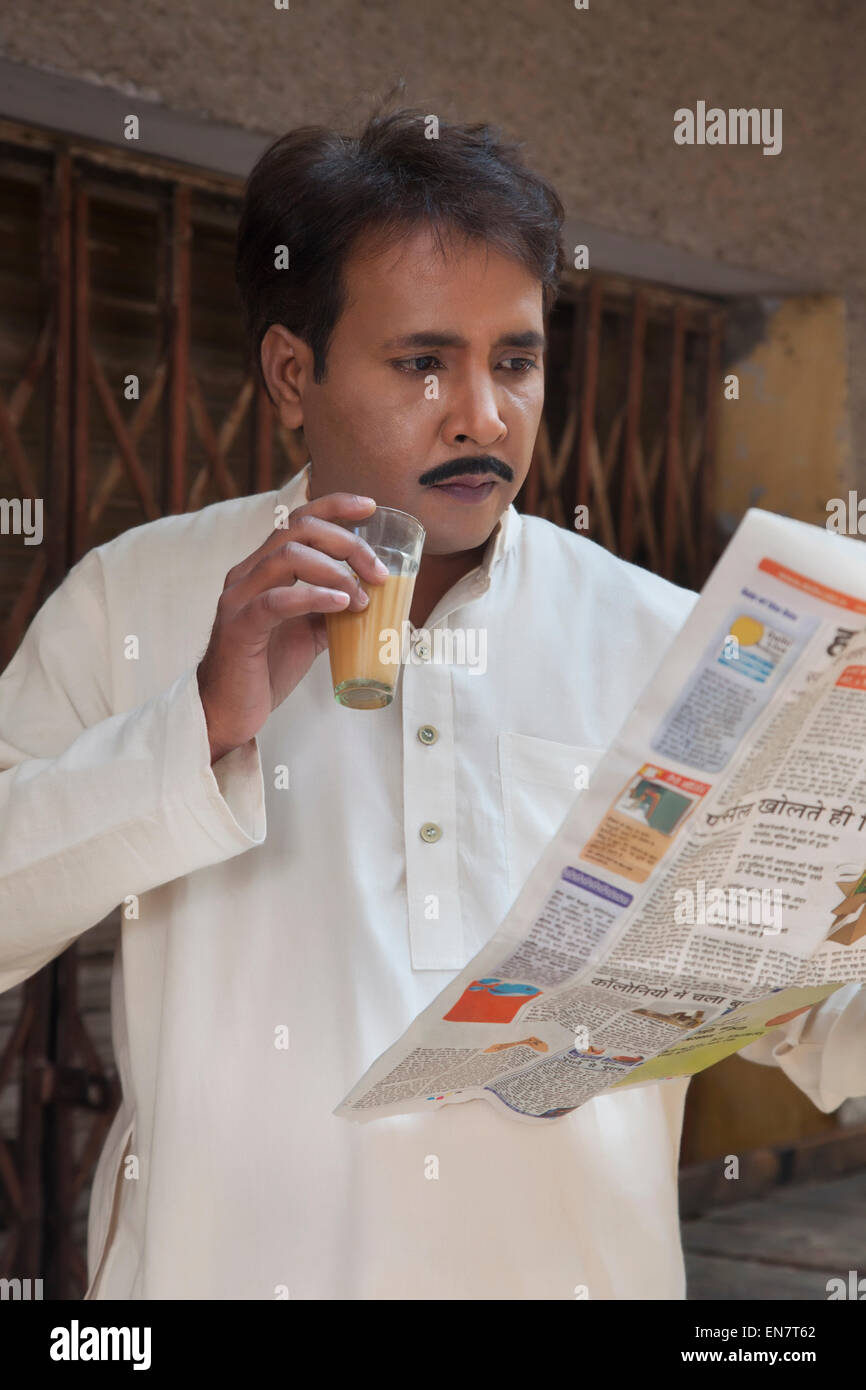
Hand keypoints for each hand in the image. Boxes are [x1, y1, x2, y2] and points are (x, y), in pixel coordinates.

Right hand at [197, 492, 387, 761]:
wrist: (228, 712)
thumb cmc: (264, 670)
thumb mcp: (307, 633)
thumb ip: (331, 610)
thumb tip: (371, 597)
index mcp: (262, 568)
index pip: (297, 520)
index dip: (334, 506)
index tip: (371, 508)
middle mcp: (246, 574)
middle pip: (298, 530)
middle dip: (346, 543)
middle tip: (379, 571)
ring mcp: (238, 598)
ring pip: (287, 557)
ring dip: (335, 571)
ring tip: (362, 597)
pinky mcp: (238, 627)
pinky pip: (276, 600)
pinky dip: (314, 596)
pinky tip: (341, 603)